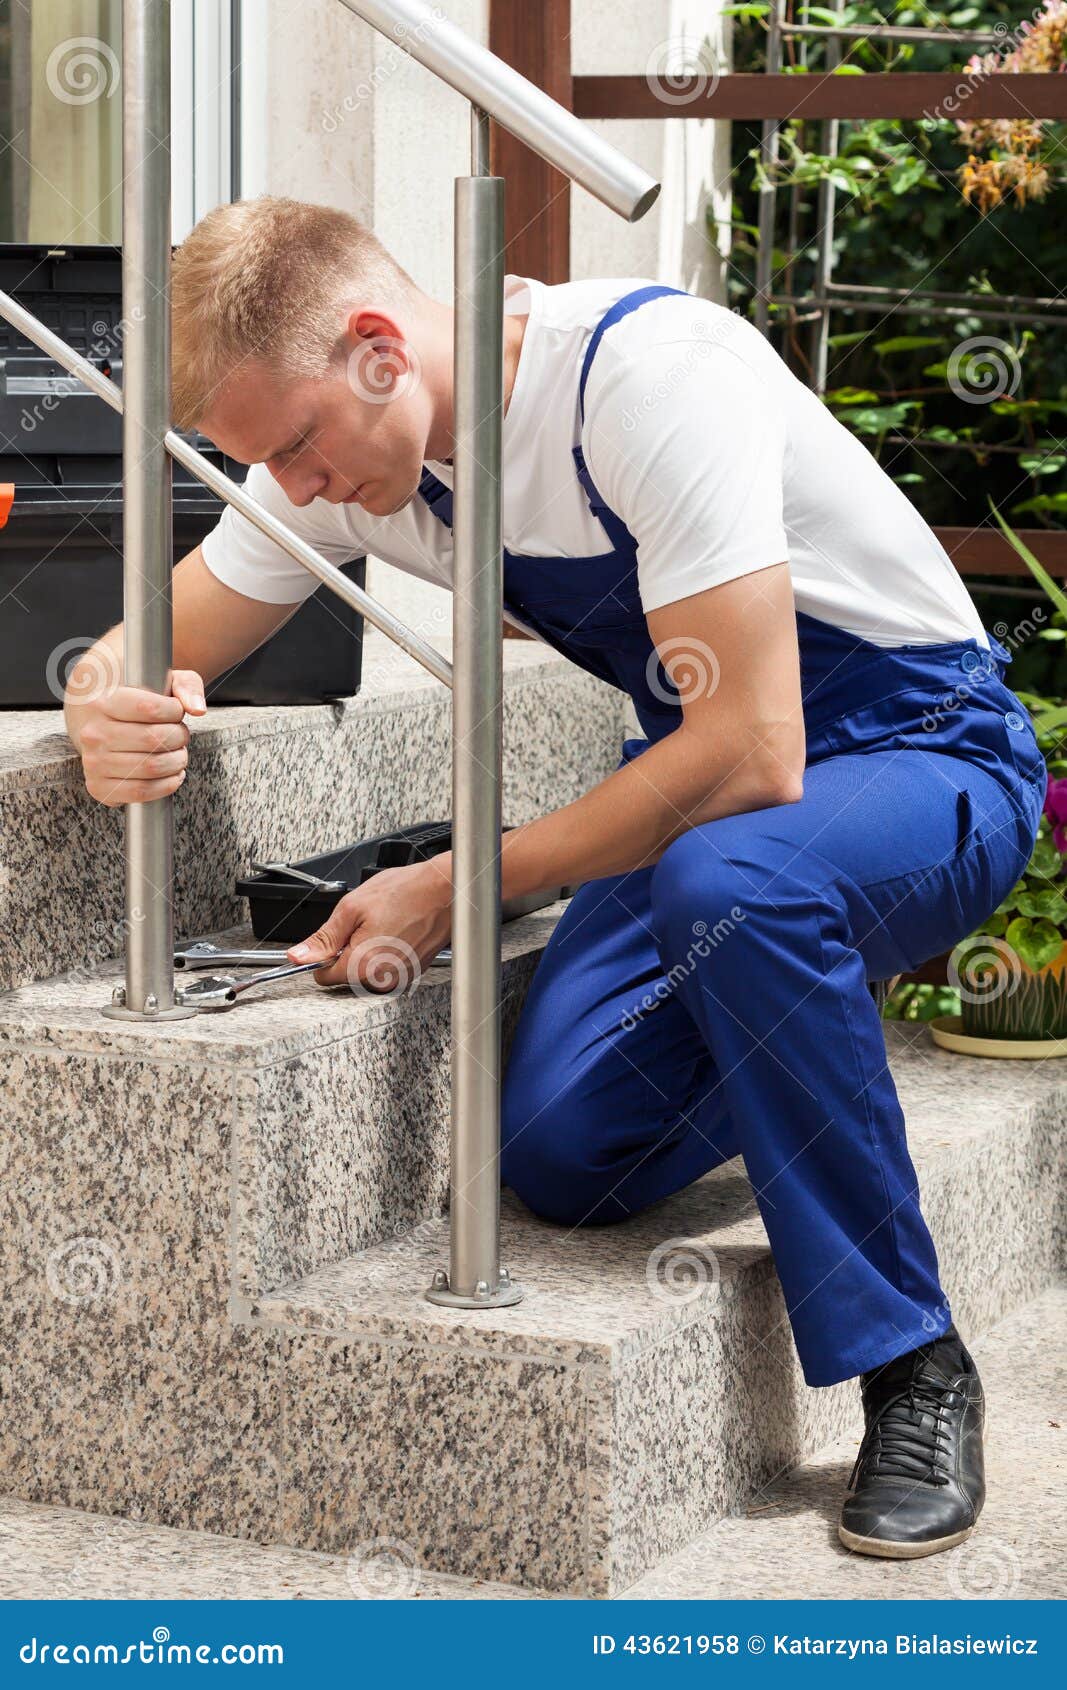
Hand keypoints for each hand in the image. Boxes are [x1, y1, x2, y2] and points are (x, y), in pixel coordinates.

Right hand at [74, 667, 206, 806]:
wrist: (93, 719)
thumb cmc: (132, 700)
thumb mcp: (157, 680)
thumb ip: (185, 685)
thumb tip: (197, 709)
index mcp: (102, 702)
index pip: (149, 708)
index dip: (174, 711)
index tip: (176, 711)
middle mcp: (94, 734)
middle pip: (154, 739)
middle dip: (179, 737)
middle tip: (180, 734)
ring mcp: (94, 762)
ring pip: (152, 767)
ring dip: (177, 761)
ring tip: (177, 752)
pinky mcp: (99, 787)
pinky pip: (141, 791)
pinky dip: (167, 785)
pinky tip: (173, 773)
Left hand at [287, 857, 452, 990]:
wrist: (447, 890)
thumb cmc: (407, 893)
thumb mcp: (352, 908)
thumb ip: (323, 937)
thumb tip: (298, 955)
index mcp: (362, 965)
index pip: (323, 977)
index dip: (321, 956)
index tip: (331, 939)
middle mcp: (383, 979)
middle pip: (346, 975)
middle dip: (347, 951)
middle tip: (363, 924)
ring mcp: (400, 977)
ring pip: (367, 971)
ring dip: (368, 951)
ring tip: (384, 925)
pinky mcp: (413, 971)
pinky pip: (387, 967)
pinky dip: (386, 951)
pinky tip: (397, 930)